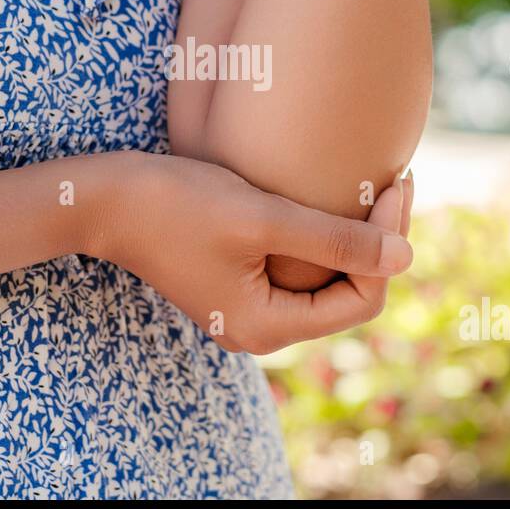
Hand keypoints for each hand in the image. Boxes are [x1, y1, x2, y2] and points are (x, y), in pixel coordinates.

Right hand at [93, 152, 413, 353]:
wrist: (103, 199)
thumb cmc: (178, 203)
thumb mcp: (263, 218)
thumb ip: (334, 239)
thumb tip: (406, 258)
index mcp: (268, 326)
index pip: (362, 298)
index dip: (388, 245)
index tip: (395, 184)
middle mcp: (260, 330)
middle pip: (349, 293)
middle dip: (378, 240)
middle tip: (395, 178)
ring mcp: (245, 309)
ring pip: (326, 280)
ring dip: (354, 236)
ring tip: (373, 184)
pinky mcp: (234, 284)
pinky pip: (299, 270)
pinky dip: (324, 237)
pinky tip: (333, 199)